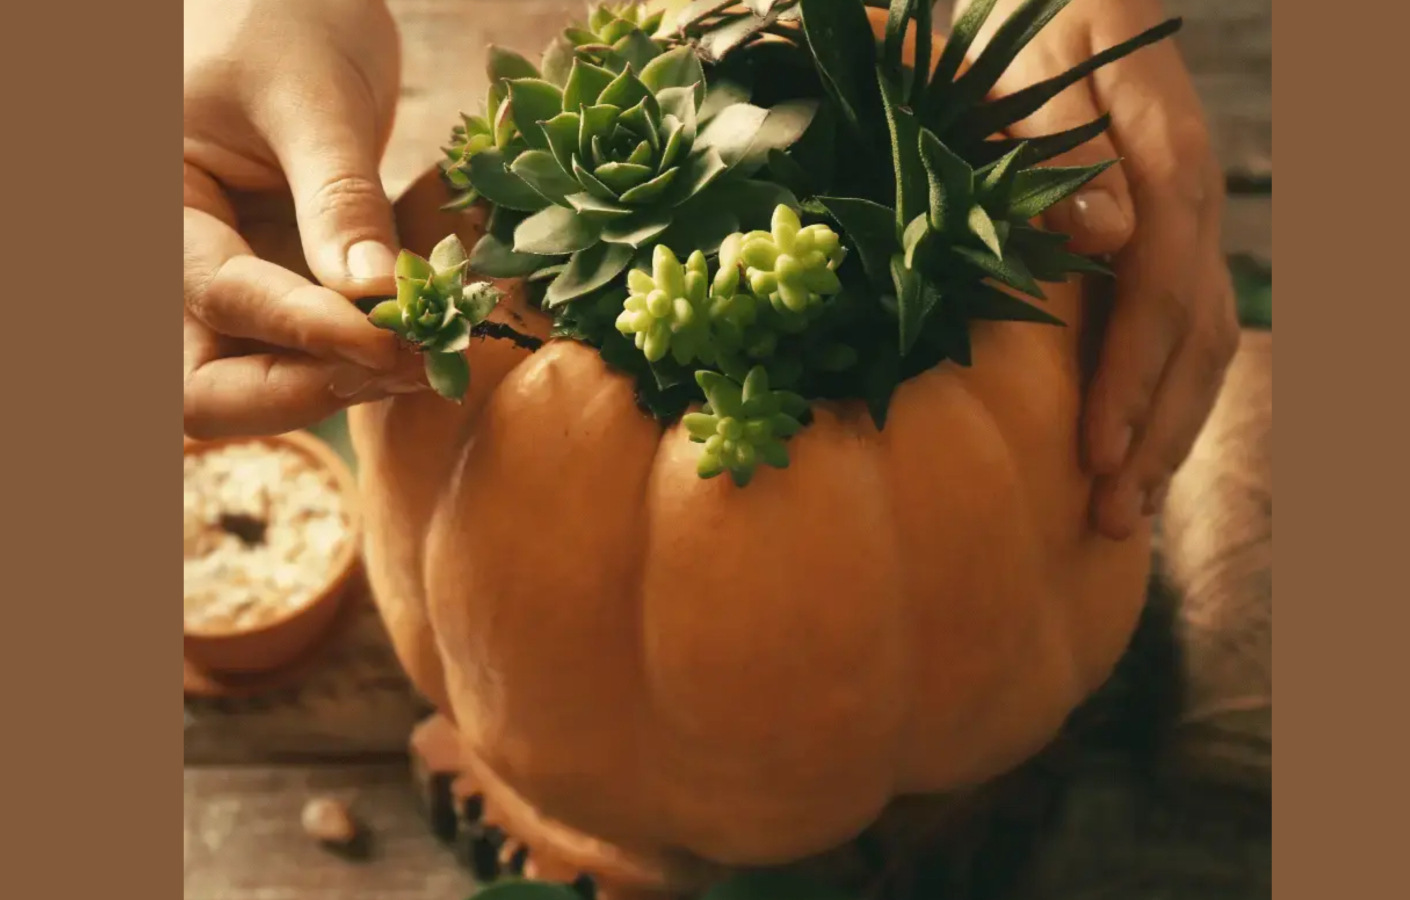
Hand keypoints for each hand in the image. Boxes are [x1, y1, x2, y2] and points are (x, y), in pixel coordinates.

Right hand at [183, 0, 426, 438]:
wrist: (295, 2)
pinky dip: (362, 362)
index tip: (390, 341)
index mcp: (159, 209)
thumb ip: (338, 196)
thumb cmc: (284, 16)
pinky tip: (426, 344)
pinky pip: (309, 354)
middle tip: (401, 367)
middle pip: (206, 384)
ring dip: (339, 387)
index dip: (306, 330)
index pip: (220, 296)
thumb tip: (374, 297)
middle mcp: (181, 263)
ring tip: (426, 359)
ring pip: (256, 383)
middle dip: (302, 390)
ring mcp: (233, 283)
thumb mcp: (313, 95)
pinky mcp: (283, 288)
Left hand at [956, 0, 1241, 538]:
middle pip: (1194, 338)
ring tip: (1123, 514)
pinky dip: (1169, 402)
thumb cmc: (1046, 31)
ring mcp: (1194, 226)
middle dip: (1153, 434)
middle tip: (1108, 517)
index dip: (1129, 377)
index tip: (1092, 451)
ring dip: (1168, 435)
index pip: (1158, 291)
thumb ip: (1066, 152)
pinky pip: (1193, 336)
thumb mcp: (1044, 71)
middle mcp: (1194, 203)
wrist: (1084, 1)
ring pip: (1206, 349)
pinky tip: (1140, 454)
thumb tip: (1105, 237)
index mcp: (1166, 161)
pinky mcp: (1177, 244)